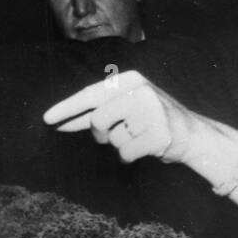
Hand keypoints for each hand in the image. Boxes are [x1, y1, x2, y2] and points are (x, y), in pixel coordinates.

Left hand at [43, 70, 206, 165]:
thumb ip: (94, 111)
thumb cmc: (149, 121)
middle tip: (111, 135)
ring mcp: (152, 112)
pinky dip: (130, 157)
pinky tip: (145, 148)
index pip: (90, 95)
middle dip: (100, 134)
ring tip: (139, 136)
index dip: (66, 108)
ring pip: (113, 139)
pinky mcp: (159, 135)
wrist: (191, 134)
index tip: (46, 119)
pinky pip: (126, 154)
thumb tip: (57, 120)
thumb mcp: (123, 106)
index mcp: (129, 80)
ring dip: (121, 144)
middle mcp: (140, 92)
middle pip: (98, 120)